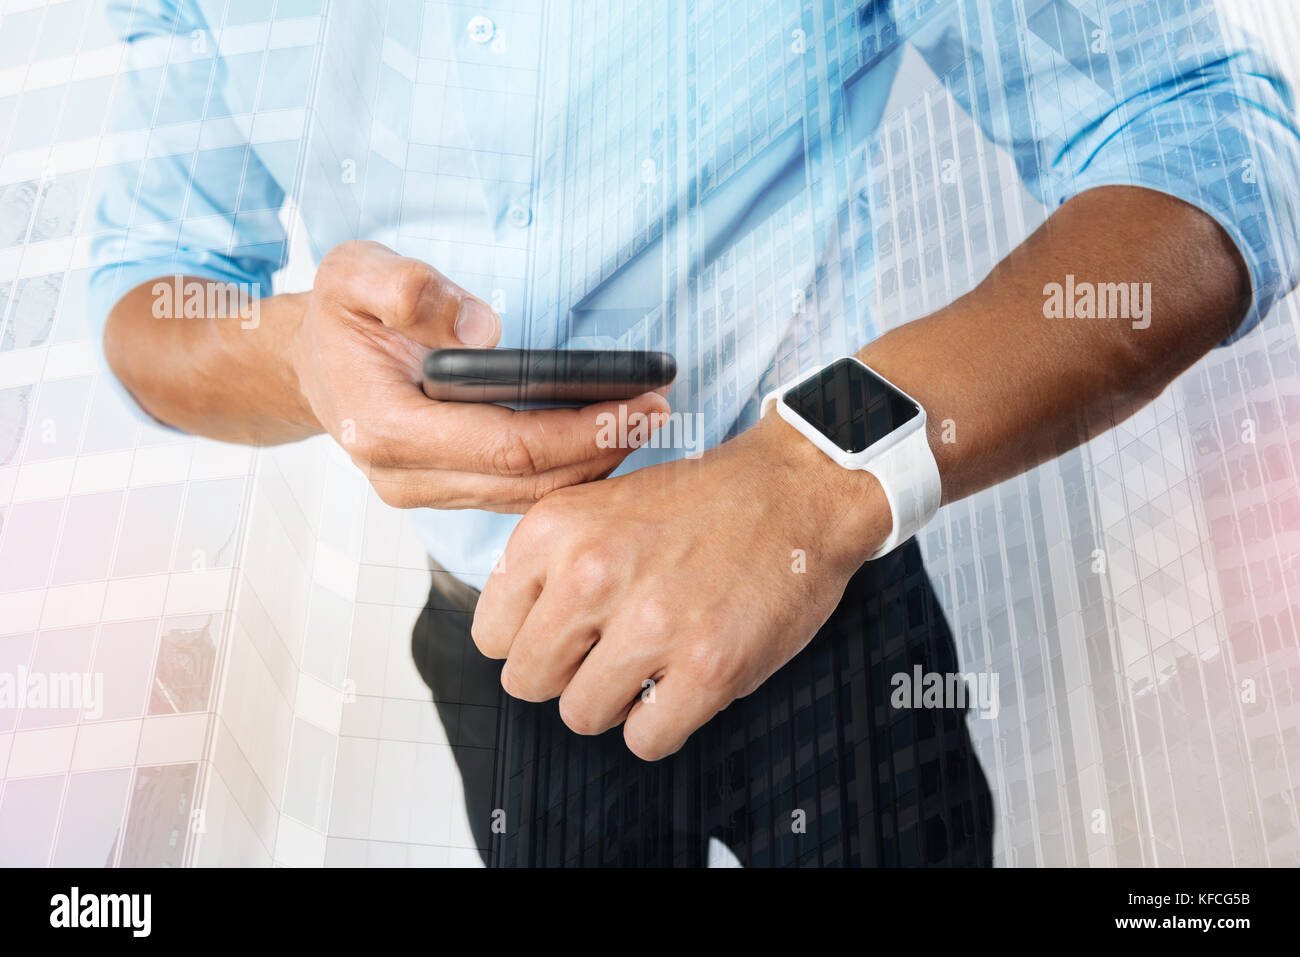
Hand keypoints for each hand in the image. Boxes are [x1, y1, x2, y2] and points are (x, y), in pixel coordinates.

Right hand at [289, 241, 669, 511]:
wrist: (308, 361)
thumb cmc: (340, 315)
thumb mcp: (354, 274)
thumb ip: (410, 289)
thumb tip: (485, 327)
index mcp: (384, 427)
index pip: (507, 446)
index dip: (581, 430)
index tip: (641, 402)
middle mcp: (405, 476)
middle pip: (527, 483)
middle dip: (602, 450)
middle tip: (662, 411)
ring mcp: (425, 492)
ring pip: (527, 498)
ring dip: (592, 466)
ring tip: (646, 422)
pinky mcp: (445, 490)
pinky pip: (517, 494)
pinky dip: (567, 472)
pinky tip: (607, 440)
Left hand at [470, 413, 893, 758]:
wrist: (794, 489)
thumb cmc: (700, 503)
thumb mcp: (597, 506)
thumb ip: (546, 565)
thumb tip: (512, 637)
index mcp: (554, 530)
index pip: (491, 636)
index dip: (531, 639)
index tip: (569, 630)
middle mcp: (592, 574)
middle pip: (527, 682)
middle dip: (567, 675)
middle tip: (611, 649)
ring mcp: (651, 623)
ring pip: (581, 716)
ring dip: (616, 702)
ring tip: (653, 662)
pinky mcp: (708, 665)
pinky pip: (645, 740)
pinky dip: (663, 723)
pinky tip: (683, 682)